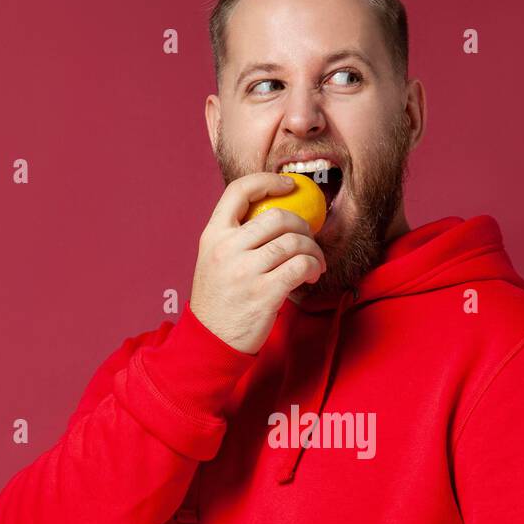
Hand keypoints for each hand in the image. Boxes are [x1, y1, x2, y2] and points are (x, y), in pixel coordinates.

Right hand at [189, 172, 326, 353]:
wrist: (210, 342)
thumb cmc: (218, 301)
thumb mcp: (213, 260)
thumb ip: (235, 237)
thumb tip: (273, 215)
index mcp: (212, 236)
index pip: (239, 191)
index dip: (268, 181)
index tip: (289, 185)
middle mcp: (227, 249)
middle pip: (278, 216)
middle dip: (303, 225)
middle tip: (309, 238)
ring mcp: (246, 271)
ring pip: (294, 242)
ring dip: (313, 250)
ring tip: (314, 262)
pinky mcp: (265, 292)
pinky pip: (301, 266)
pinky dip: (314, 267)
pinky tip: (312, 274)